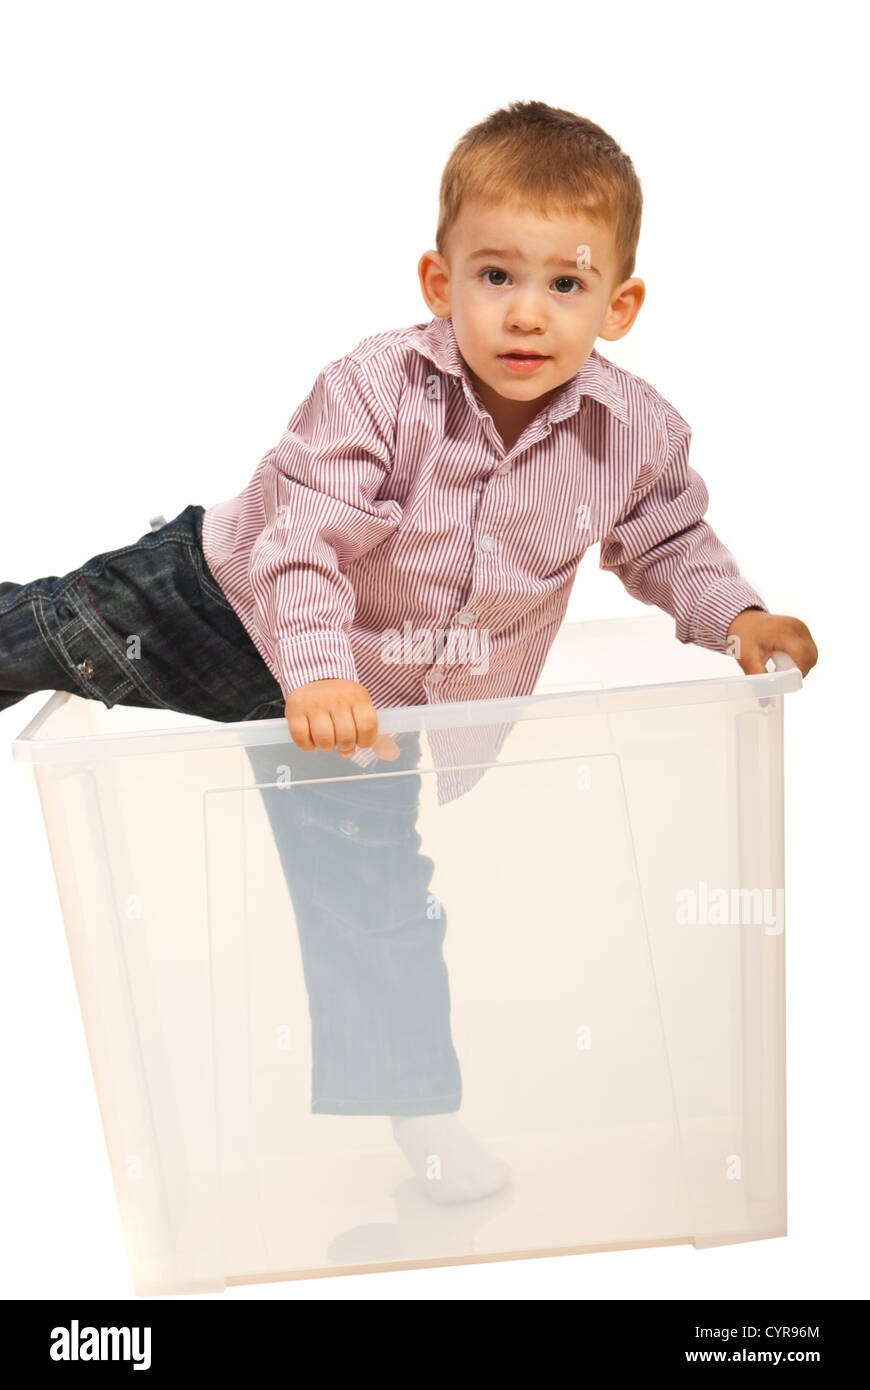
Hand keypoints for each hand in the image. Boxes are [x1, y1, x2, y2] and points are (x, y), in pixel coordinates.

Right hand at [284, 678, 399, 758]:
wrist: (313, 674)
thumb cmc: (341, 699)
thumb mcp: (360, 707)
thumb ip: (373, 732)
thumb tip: (391, 754)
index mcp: (358, 697)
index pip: (367, 727)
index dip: (364, 741)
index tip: (359, 740)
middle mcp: (337, 699)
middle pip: (346, 737)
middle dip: (345, 747)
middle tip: (342, 744)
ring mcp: (314, 703)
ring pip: (324, 739)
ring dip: (326, 747)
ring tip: (326, 740)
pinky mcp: (295, 708)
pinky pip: (301, 737)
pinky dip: (307, 745)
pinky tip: (311, 739)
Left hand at [726, 608, 817, 676]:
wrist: (743, 619)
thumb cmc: (745, 635)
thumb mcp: (747, 657)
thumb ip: (757, 677)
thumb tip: (765, 700)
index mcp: (785, 631)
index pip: (803, 657)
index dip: (797, 674)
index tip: (785, 682)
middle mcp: (797, 627)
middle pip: (810, 658)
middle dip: (799, 671)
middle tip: (781, 676)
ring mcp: (802, 627)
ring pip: (812, 655)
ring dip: (800, 665)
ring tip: (780, 666)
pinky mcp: (802, 630)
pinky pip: (808, 650)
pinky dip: (800, 658)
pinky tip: (784, 660)